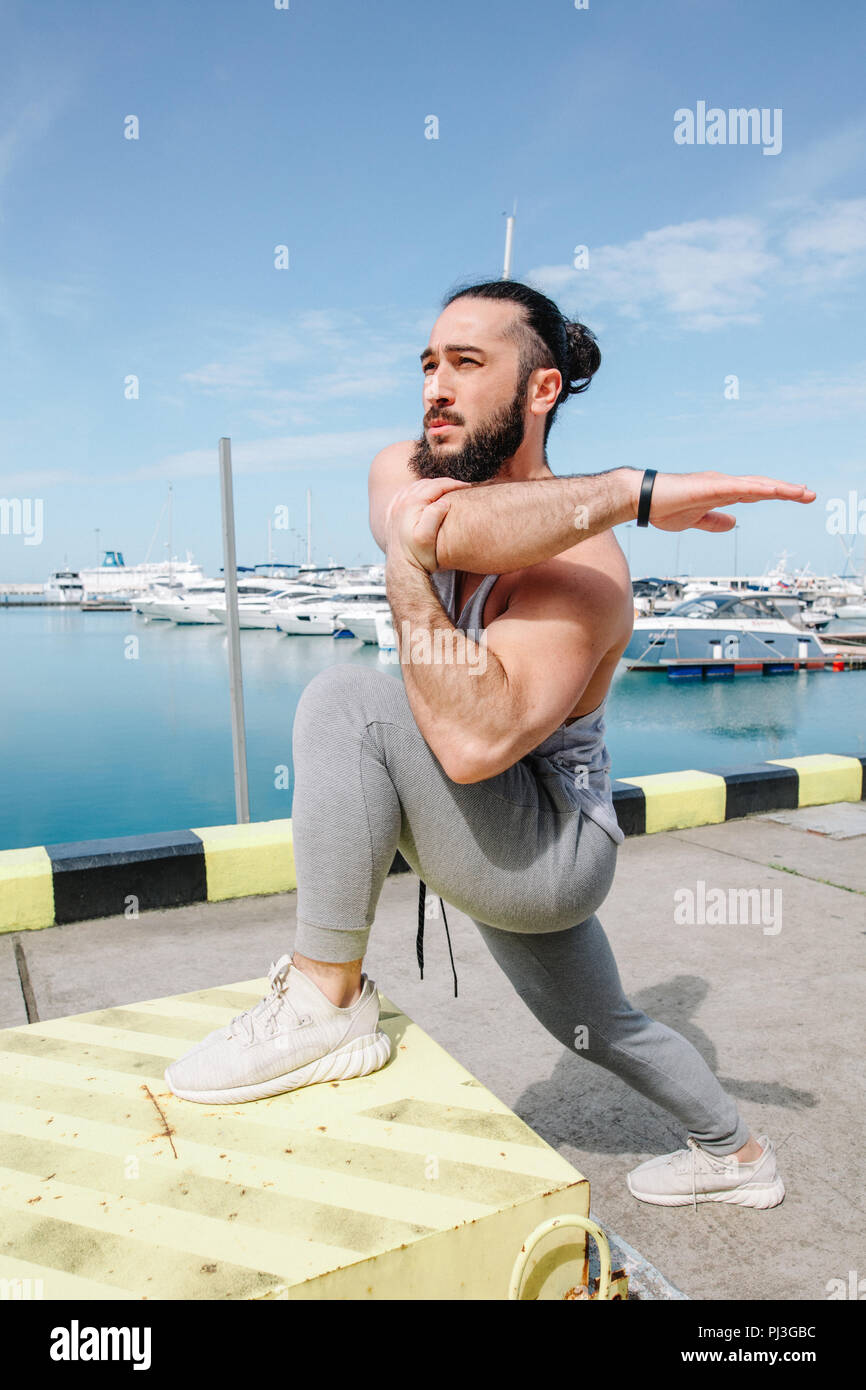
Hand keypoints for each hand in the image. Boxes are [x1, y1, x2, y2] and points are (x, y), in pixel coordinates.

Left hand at [384, 476, 473, 571]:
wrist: (403, 570)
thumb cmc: (419, 557)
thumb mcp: (427, 538)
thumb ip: (434, 516)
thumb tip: (444, 501)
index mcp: (411, 504)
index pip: (436, 486)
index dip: (454, 484)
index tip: (468, 487)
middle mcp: (400, 503)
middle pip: (426, 484)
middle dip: (445, 484)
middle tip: (461, 488)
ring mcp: (395, 508)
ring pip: (416, 487)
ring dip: (432, 487)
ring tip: (447, 491)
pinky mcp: (392, 514)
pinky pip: (405, 494)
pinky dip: (418, 491)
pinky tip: (426, 497)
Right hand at [643, 471, 815, 531]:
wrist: (643, 499)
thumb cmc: (663, 507)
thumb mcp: (696, 520)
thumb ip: (714, 522)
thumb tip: (733, 524)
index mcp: (721, 492)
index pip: (755, 492)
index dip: (777, 494)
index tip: (797, 496)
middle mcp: (724, 483)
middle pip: (762, 486)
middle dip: (787, 490)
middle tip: (810, 495)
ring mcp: (718, 483)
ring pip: (756, 485)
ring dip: (780, 488)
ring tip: (801, 493)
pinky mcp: (711, 486)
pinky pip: (740, 487)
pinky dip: (759, 488)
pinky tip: (773, 490)